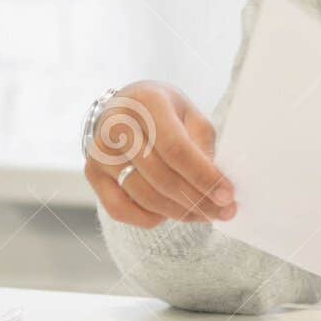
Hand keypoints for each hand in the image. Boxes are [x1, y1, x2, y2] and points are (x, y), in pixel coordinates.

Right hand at [83, 81, 236, 227]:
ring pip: (145, 197)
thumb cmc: (163, 113)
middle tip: (223, 213)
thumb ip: (202, 146)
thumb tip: (216, 187)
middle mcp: (117, 125)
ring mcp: (100, 151)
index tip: (228, 196)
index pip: (176, 148)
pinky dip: (150, 218)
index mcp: (147, 101)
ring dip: (179, 213)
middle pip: (162, 177)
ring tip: (203, 214)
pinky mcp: (92, 173)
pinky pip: (121, 210)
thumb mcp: (189, 116)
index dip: (204, 176)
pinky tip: (170, 212)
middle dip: (197, 201)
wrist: (124, 108)